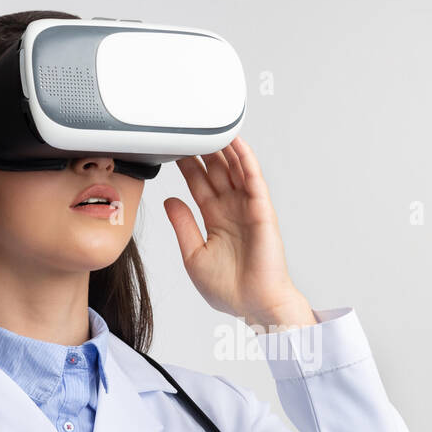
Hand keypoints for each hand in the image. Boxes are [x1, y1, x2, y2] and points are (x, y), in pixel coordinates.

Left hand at [164, 136, 315, 329]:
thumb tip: (169, 201)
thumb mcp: (193, 255)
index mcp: (215, 220)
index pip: (199, 185)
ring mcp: (248, 208)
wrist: (255, 305)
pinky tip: (236, 144)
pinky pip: (254, 179)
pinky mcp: (262, 211)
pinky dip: (246, 160)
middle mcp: (232, 210)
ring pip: (235, 170)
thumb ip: (183, 226)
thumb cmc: (230, 289)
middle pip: (216, 171)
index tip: (173, 147)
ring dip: (225, 148)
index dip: (187, 166)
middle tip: (189, 128)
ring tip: (211, 126)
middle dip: (203, 150)